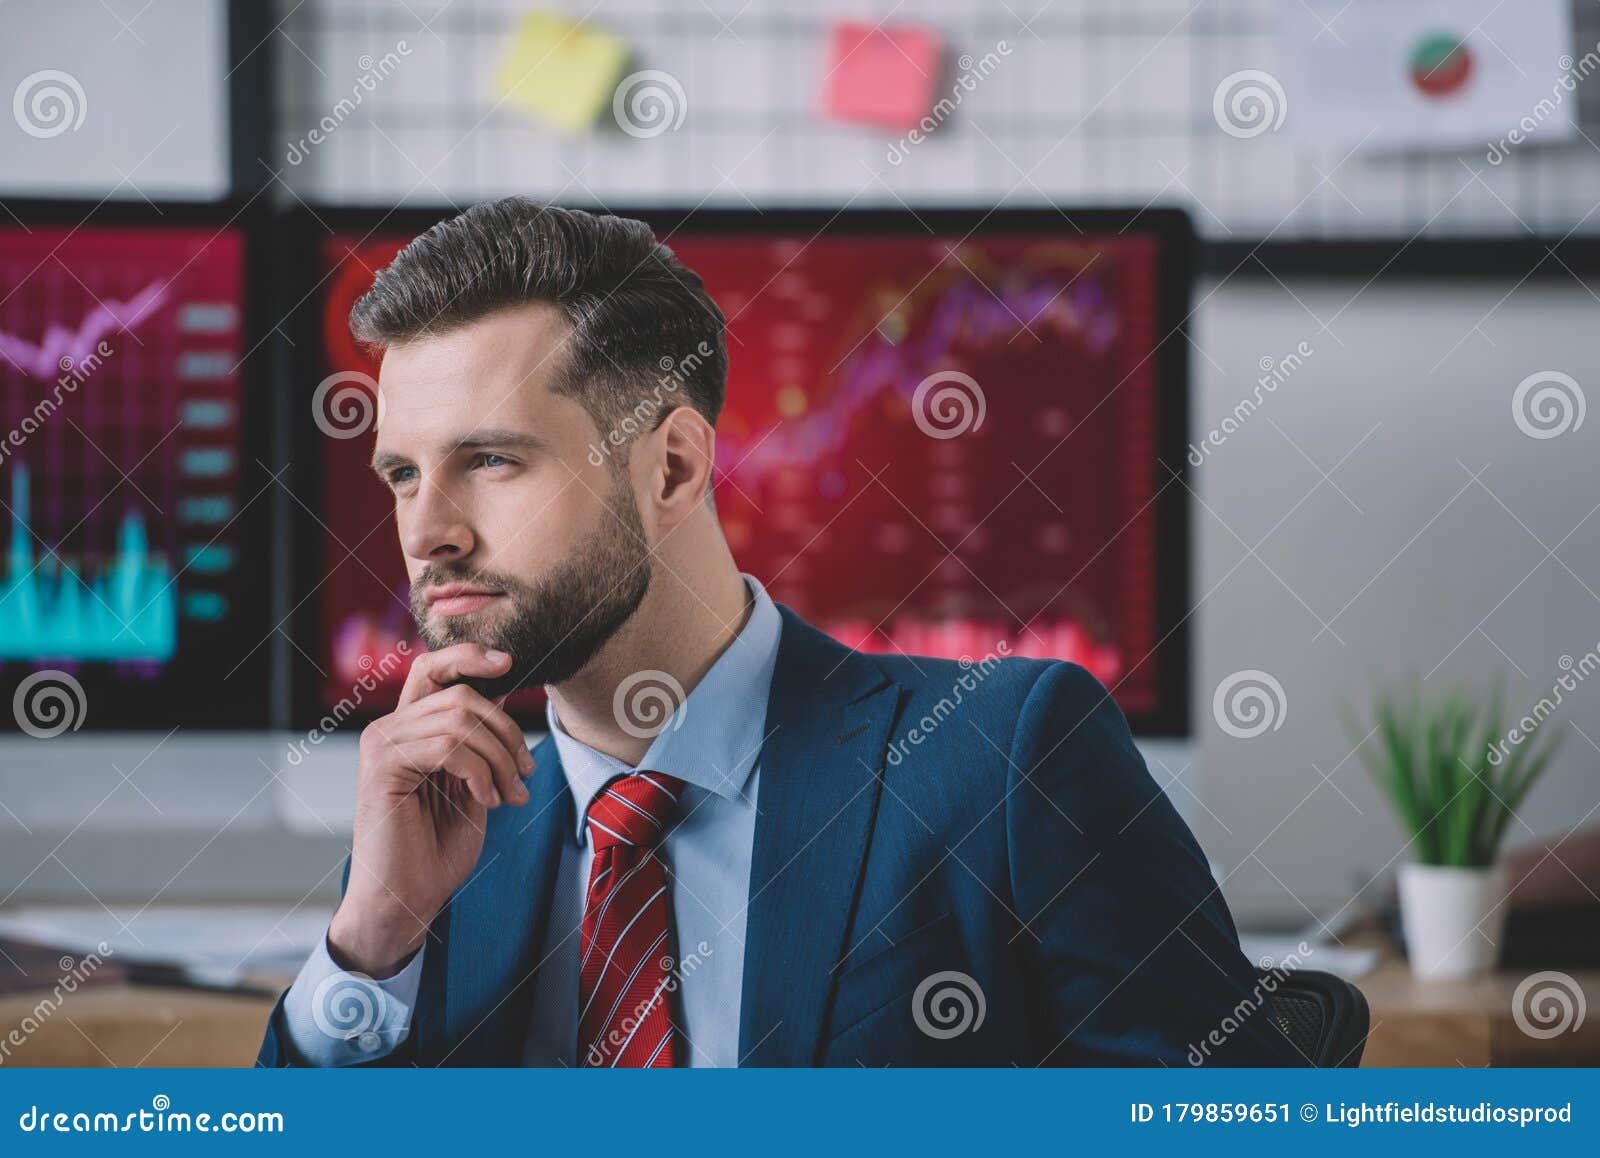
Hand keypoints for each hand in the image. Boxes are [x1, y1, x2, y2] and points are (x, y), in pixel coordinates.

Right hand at [328, 643, 534, 976]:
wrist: (408, 899)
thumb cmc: (436, 849)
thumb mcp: (472, 784)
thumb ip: (479, 741)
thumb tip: (501, 694)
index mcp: (409, 729)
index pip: (434, 669)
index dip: (469, 656)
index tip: (509, 662)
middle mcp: (389, 728)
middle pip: (460, 693)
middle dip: (507, 731)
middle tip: (526, 773)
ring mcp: (381, 744)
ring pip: (460, 719)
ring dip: (499, 758)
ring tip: (511, 795)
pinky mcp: (381, 766)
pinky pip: (447, 746)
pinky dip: (480, 772)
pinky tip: (487, 801)